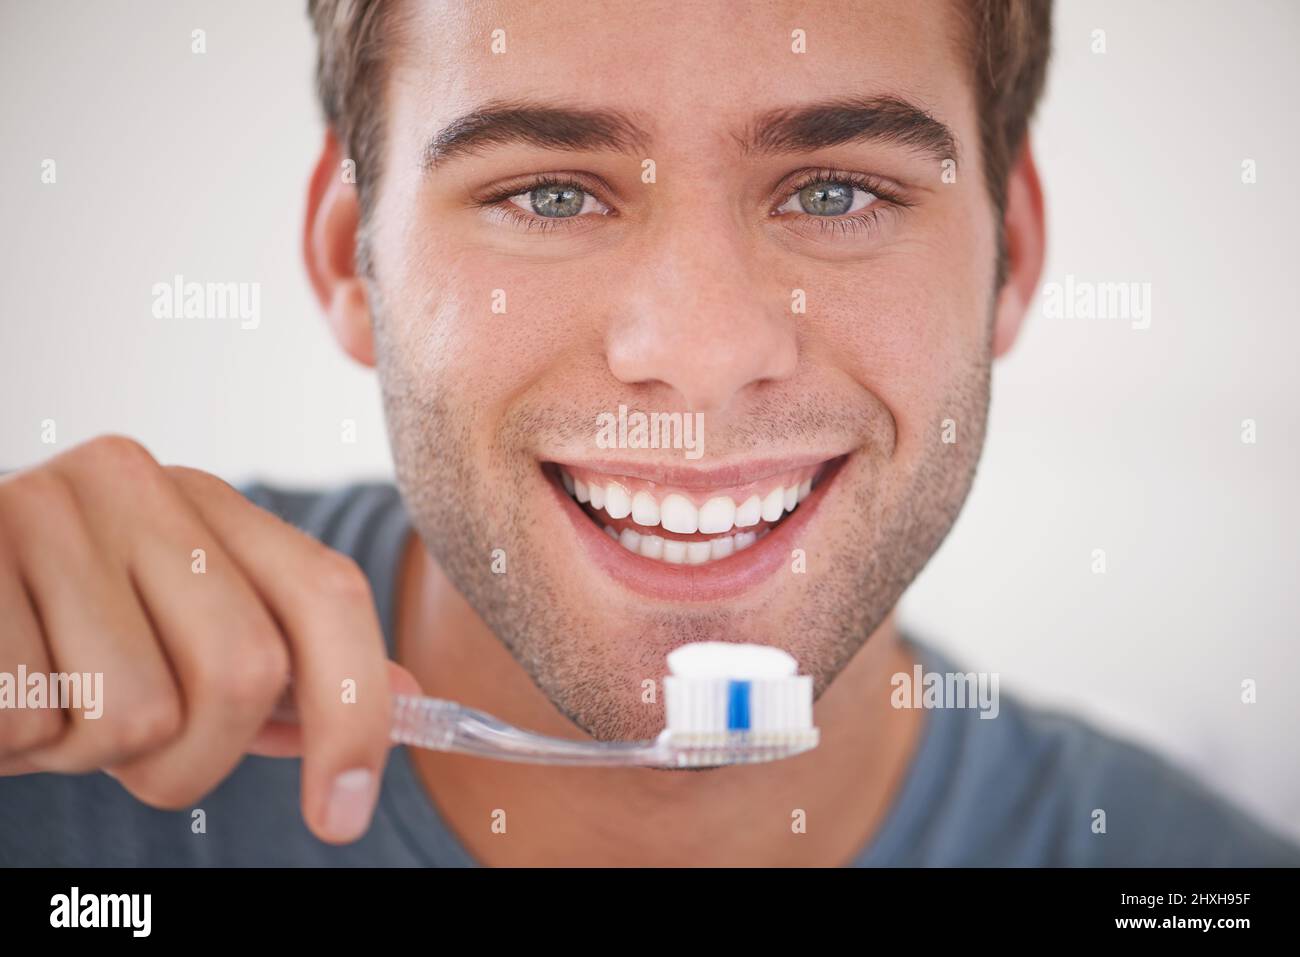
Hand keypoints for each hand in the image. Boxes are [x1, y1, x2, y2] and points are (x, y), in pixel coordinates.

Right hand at [0, 435, 418, 843]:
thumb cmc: (59, 639)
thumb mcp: (175, 641)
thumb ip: (284, 668)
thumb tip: (410, 701)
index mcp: (205, 501)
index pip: (327, 592)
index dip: (354, 709)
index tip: (343, 811)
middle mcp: (133, 481)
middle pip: (245, 670)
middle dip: (197, 760)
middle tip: (135, 756)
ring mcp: (41, 509)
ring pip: (136, 713)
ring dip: (91, 755)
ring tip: (49, 706)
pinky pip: (28, 725)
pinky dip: (16, 747)